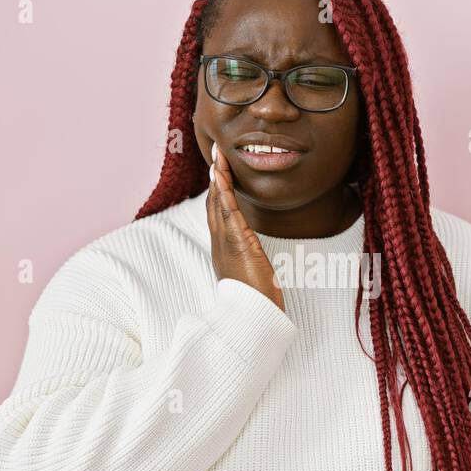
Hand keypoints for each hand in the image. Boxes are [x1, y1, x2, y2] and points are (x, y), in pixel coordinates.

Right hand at [206, 143, 285, 312]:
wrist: (253, 318)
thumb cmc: (256, 301)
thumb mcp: (253, 275)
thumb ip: (251, 260)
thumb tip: (255, 254)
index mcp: (224, 249)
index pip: (218, 214)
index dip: (218, 191)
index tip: (219, 171)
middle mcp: (220, 243)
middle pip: (214, 203)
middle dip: (215, 177)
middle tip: (216, 153)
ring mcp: (225, 243)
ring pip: (218, 203)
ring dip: (218, 177)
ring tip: (218, 155)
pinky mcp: (236, 244)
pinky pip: (227, 212)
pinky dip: (224, 192)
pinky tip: (221, 175)